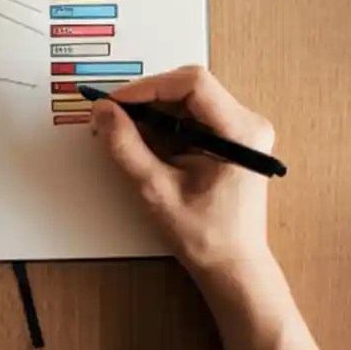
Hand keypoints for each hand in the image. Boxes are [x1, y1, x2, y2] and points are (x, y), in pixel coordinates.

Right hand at [91, 65, 274, 272]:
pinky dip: (161, 125)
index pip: (193, 84)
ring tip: (124, 134)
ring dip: (151, 112)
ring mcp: (239, 129)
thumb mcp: (157, 191)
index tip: (116, 102)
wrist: (232, 265)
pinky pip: (189, 116)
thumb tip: (103, 112)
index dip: (149, 87)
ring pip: (185, 100)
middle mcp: (247, 123)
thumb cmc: (206, 236)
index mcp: (242, 133)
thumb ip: (127, 148)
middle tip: (114, 117)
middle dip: (147, 99)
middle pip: (189, 87)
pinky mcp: (227, 137)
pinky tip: (144, 145)